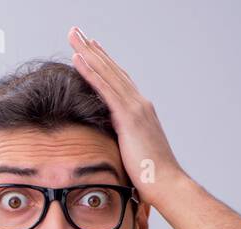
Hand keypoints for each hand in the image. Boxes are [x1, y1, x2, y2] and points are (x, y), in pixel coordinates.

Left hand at [67, 26, 186, 209]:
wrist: (167, 185)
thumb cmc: (150, 178)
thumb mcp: (131, 154)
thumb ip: (120, 143)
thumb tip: (107, 145)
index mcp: (139, 112)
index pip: (118, 81)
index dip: (103, 63)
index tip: (90, 48)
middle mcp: (139, 103)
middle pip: (111, 69)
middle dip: (93, 49)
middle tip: (76, 31)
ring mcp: (135, 108)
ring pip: (107, 73)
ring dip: (88, 52)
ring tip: (73, 36)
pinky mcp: (129, 117)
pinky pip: (105, 89)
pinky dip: (91, 72)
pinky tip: (78, 58)